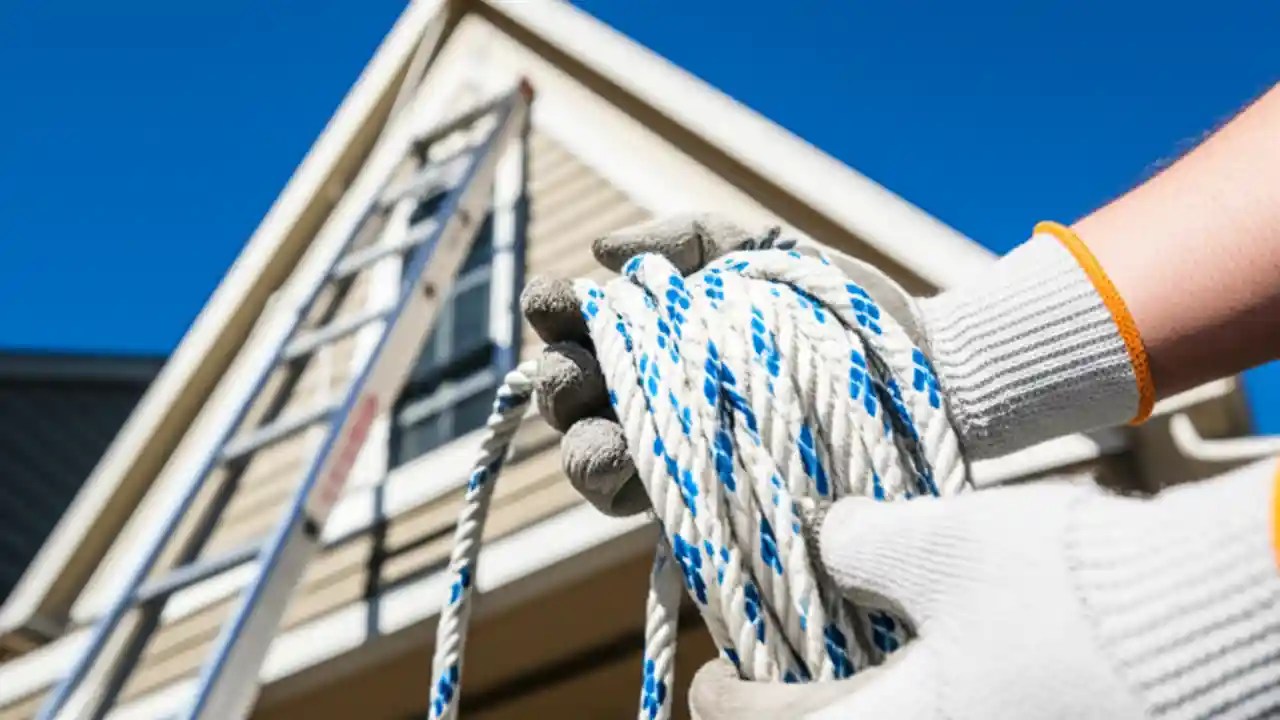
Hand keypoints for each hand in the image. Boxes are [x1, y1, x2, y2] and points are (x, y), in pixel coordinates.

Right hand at [522, 210, 1147, 513]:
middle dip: (556, 387)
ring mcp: (676, 449)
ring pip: (596, 458)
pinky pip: (648, 504)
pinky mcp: (707, 496)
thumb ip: (683, 238)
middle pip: (574, 399)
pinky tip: (630, 469)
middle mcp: (649, 394)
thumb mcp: (753, 249)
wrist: (905, 354)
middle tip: (560, 375)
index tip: (550, 302)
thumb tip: (603, 248)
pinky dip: (628, 492)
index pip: (580, 330)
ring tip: (595, 441)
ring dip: (582, 450)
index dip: (555, 315)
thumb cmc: (822, 300)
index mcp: (648, 335)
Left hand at [688, 459, 1279, 719]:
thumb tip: (827, 535)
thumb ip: (861, 542)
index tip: (711, 675)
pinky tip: (943, 649)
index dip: (723, 698)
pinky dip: (930, 691)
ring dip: (868, 696)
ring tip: (863, 648)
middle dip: (796, 707)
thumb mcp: (943, 545)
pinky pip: (958, 715)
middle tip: (785, 665)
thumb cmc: (1068, 594)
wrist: (1210, 630)